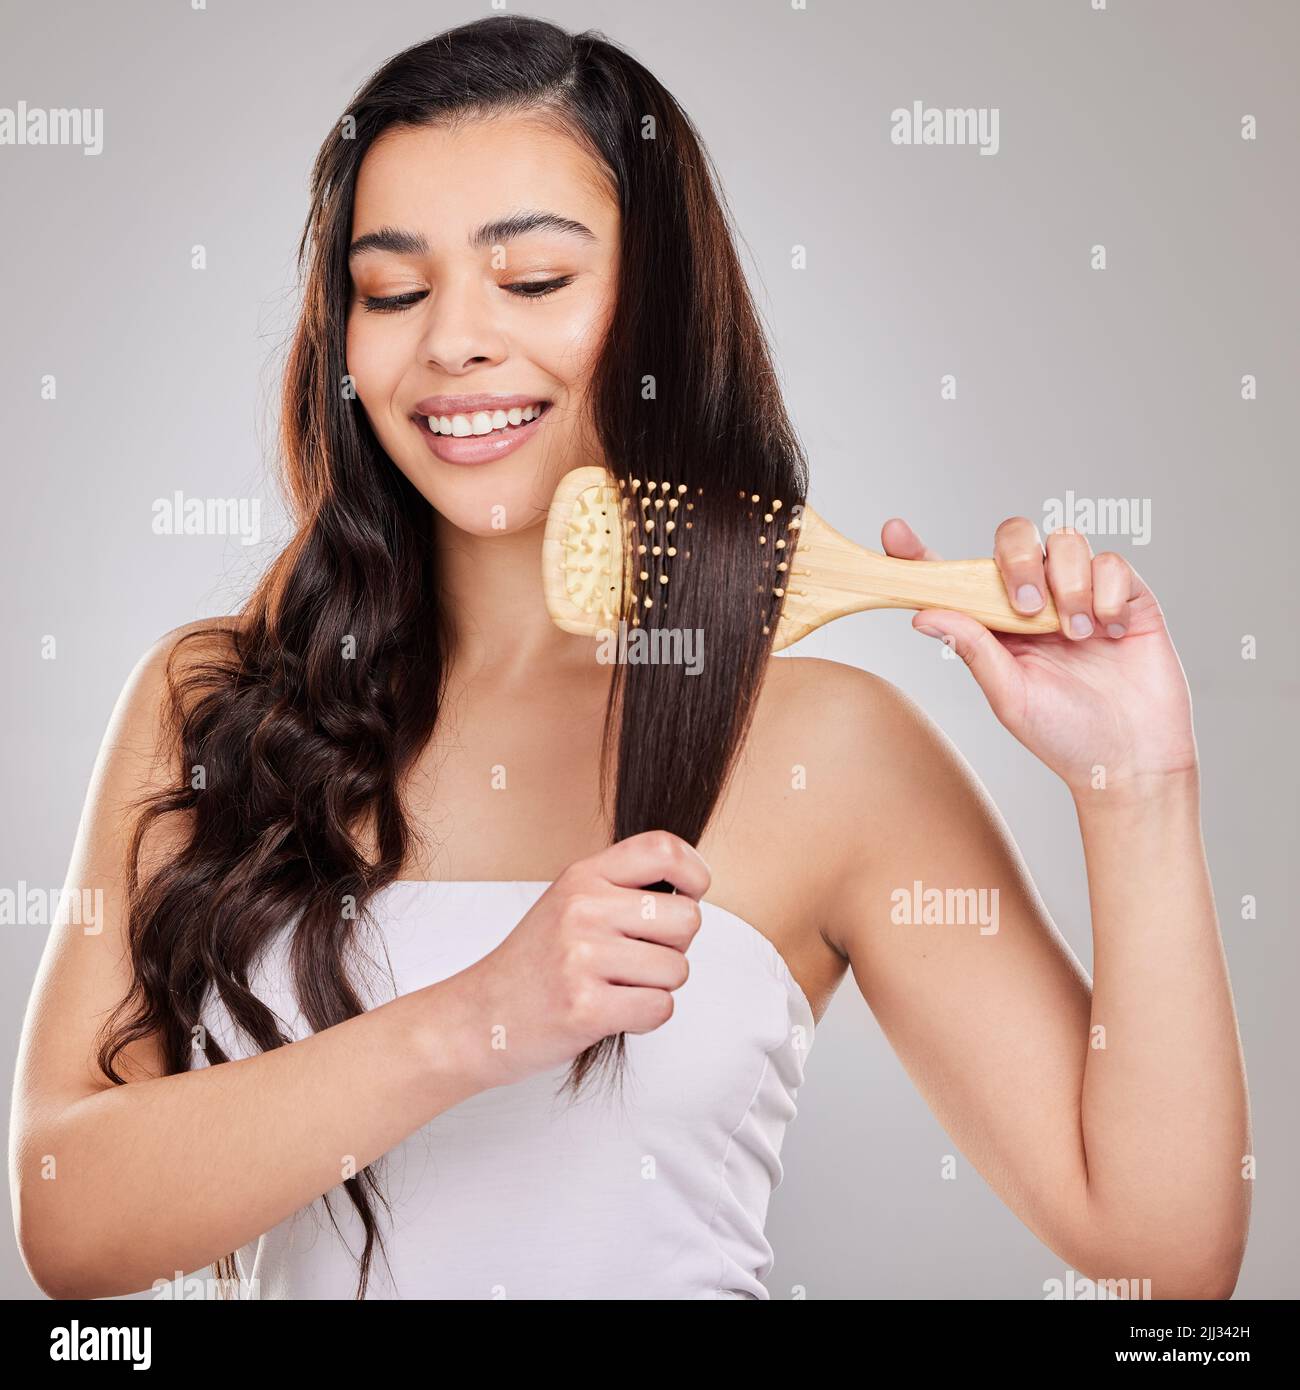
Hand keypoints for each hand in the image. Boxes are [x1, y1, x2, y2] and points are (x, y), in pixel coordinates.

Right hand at [450, 831, 707, 1088]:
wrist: (478, 1016)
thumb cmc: (533, 963)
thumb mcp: (568, 902)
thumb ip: (621, 888)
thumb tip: (691, 889)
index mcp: (583, 877)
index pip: (662, 849)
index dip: (694, 872)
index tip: (692, 893)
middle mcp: (583, 909)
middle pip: (687, 918)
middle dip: (677, 947)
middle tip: (639, 958)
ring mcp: (582, 958)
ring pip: (677, 969)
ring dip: (658, 986)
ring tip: (617, 987)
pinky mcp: (585, 1007)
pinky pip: (660, 1008)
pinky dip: (645, 1017)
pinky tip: (611, 1011)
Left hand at [881, 516, 1198, 796]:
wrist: (1132, 759)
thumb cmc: (1064, 735)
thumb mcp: (1009, 695)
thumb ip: (973, 648)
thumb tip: (922, 614)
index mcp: (996, 623)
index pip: (954, 576)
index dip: (921, 551)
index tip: (893, 532)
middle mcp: (1036, 600)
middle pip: (1014, 538)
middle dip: (1016, 562)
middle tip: (1025, 609)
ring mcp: (1081, 594)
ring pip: (1065, 542)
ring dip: (1067, 585)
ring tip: (1076, 636)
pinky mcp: (1126, 596)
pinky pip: (1112, 563)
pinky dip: (1105, 593)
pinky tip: (1108, 632)